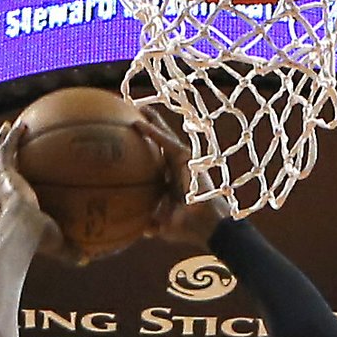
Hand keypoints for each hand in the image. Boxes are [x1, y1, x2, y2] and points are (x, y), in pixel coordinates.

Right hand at [0, 121, 66, 260]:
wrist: (22, 231)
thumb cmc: (36, 242)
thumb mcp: (56, 245)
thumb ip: (70, 250)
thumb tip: (87, 260)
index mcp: (4, 208)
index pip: (2, 194)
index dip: (5, 184)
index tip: (12, 178)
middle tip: (5, 145)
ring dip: (0, 141)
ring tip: (7, 127)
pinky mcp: (4, 172)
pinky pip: (8, 149)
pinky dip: (12, 137)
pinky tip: (21, 125)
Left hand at [135, 105, 234, 246]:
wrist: (207, 228)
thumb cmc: (188, 229)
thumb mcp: (164, 226)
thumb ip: (153, 223)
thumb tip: (140, 229)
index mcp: (172, 180)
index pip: (156, 160)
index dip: (145, 149)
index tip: (129, 140)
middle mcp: (178, 167)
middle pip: (161, 142)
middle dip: (149, 127)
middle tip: (132, 113)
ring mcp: (183, 162)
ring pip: (164, 136)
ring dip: (151, 121)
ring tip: (137, 107)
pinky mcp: (187, 159)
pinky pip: (167, 142)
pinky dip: (154, 133)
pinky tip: (139, 123)